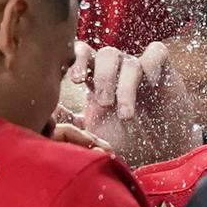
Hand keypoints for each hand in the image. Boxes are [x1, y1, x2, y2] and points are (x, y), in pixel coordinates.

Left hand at [68, 39, 200, 166]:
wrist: (159, 154)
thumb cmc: (123, 141)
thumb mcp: (91, 132)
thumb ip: (68, 120)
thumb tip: (43, 109)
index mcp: (96, 78)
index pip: (82, 55)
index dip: (77, 61)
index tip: (75, 80)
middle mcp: (117, 69)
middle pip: (105, 55)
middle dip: (103, 78)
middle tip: (104, 103)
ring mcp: (140, 67)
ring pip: (128, 61)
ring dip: (125, 87)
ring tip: (125, 114)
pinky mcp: (163, 70)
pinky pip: (156, 52)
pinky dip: (151, 63)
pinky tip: (150, 83)